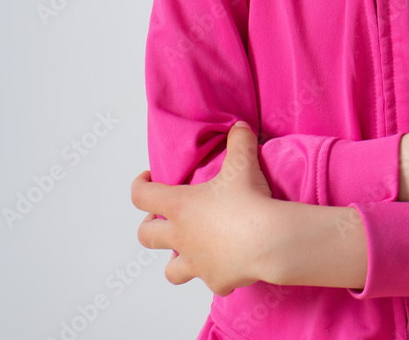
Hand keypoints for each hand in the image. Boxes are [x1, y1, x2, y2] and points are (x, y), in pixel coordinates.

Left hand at [131, 121, 275, 296]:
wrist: (268, 241)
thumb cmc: (248, 202)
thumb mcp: (243, 163)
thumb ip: (239, 141)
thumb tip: (240, 126)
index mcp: (179, 207)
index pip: (141, 196)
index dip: (140, 185)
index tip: (149, 178)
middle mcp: (181, 237)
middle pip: (146, 236)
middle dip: (149, 225)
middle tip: (162, 216)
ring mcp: (196, 263)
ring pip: (170, 270)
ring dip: (175, 259)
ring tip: (189, 248)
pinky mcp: (216, 281)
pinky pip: (211, 280)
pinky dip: (216, 273)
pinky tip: (228, 264)